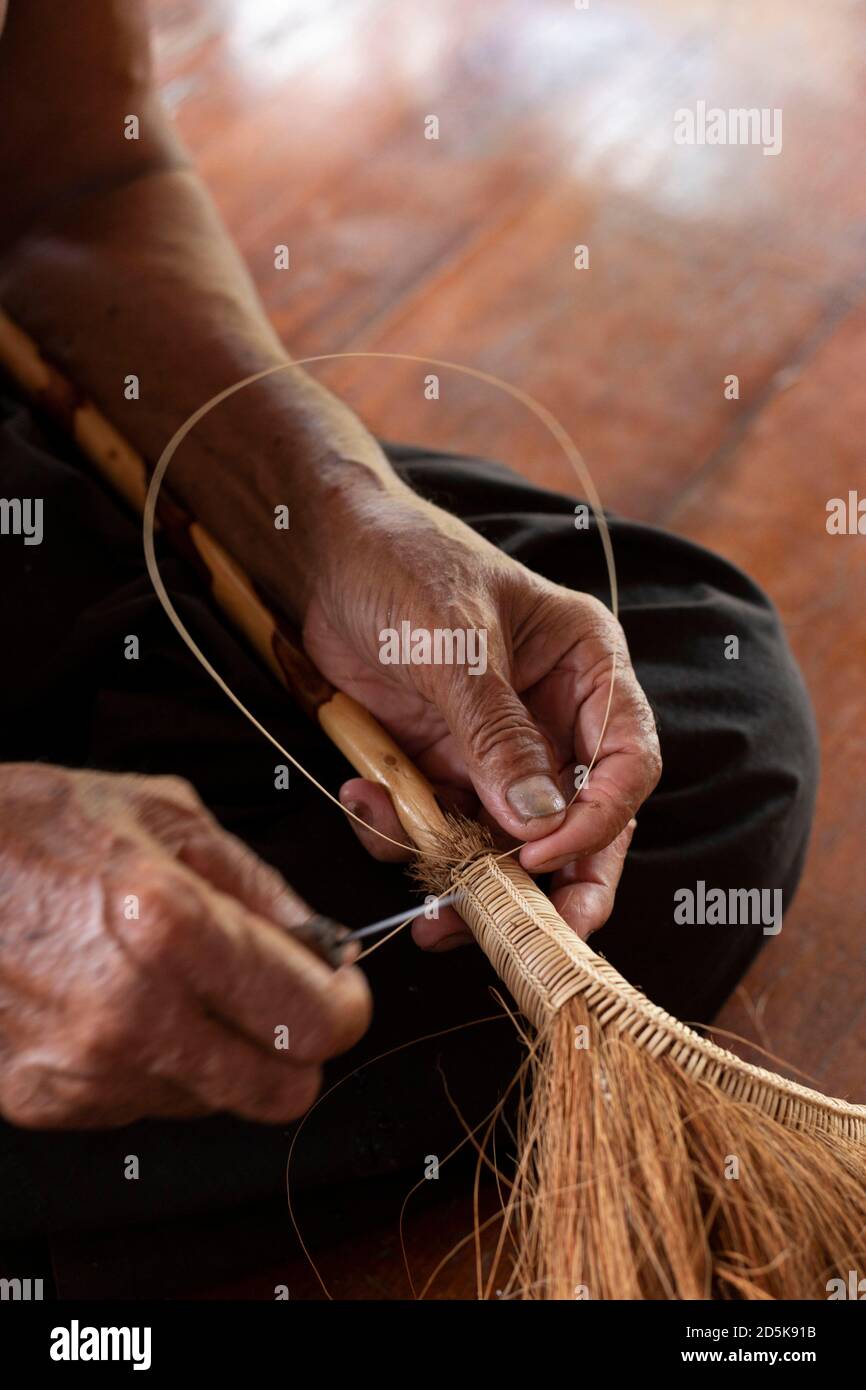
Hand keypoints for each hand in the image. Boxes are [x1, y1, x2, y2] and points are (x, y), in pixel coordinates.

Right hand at [0, 764, 369, 1127]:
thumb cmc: (28, 826)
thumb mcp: (163, 815)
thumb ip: (258, 885)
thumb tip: (323, 940)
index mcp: (171, 925)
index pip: (314, 1019)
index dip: (344, 1006)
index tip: (339, 989)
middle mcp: (132, 1012)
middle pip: (280, 1090)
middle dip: (297, 1048)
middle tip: (279, 1000)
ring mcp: (84, 1068)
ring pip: (214, 1101)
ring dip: (220, 1053)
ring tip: (174, 983)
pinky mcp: (43, 1099)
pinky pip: (141, 1103)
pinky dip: (154, 1063)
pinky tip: (122, 1003)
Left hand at [303, 482, 660, 948]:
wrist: (324, 556)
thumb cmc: (405, 566)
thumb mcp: (454, 643)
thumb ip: (496, 733)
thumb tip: (539, 824)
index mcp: (586, 671)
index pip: (628, 761)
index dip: (599, 820)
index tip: (543, 857)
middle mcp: (553, 719)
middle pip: (579, 823)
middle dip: (551, 886)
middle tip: (521, 938)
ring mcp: (495, 751)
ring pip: (505, 842)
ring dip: (464, 875)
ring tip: (425, 905)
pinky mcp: (441, 768)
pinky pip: (441, 827)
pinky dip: (405, 835)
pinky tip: (364, 799)